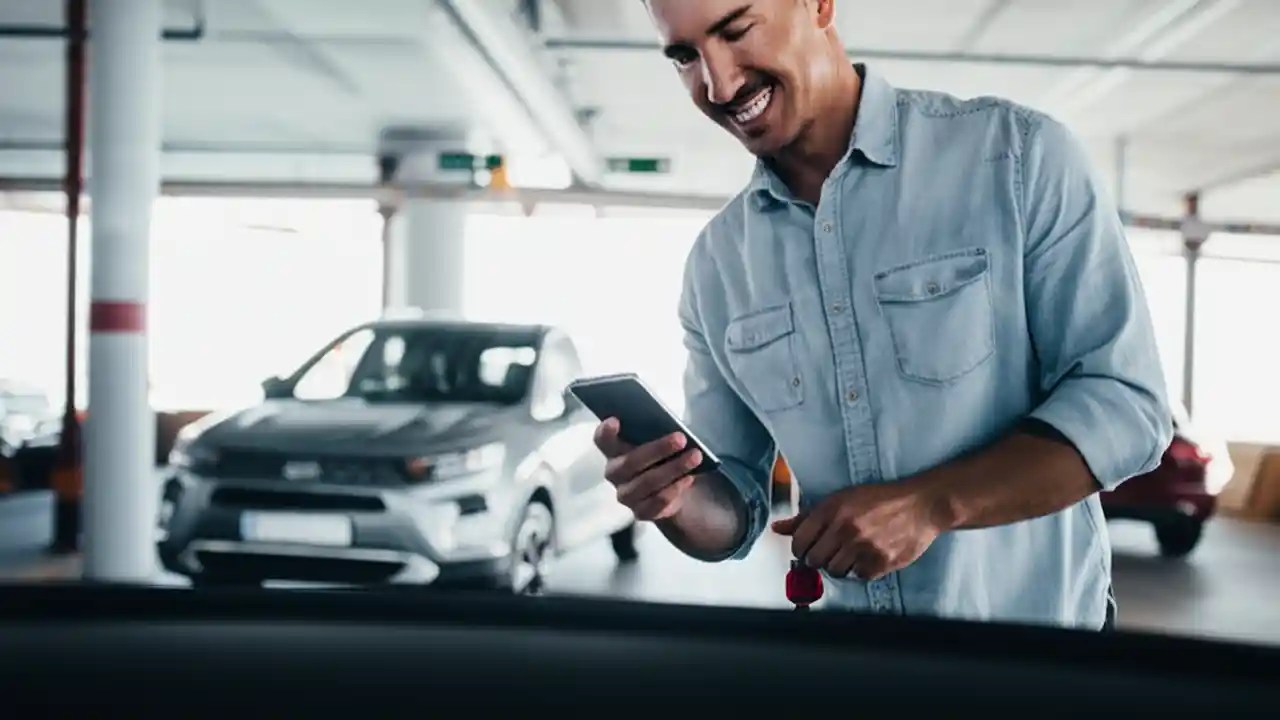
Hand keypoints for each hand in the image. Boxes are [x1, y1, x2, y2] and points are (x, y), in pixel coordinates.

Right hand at [594, 417, 703, 521]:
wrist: (678, 488)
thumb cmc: (665, 456)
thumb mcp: (661, 440)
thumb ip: (658, 432)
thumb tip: (672, 428)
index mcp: (614, 449)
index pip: (602, 440)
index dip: (606, 432)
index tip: (615, 421)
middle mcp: (615, 473)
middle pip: (630, 462)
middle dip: (658, 449)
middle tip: (681, 439)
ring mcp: (626, 495)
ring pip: (646, 482)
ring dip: (673, 469)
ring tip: (695, 457)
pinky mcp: (641, 512)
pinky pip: (655, 504)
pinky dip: (674, 490)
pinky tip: (688, 479)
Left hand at [771, 480, 945, 580]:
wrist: (921, 504)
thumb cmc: (879, 499)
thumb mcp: (840, 499)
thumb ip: (806, 516)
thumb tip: (778, 528)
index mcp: (831, 509)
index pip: (798, 542)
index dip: (801, 548)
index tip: (808, 548)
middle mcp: (845, 528)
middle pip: (814, 560)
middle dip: (818, 558)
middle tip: (831, 550)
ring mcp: (863, 547)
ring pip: (834, 571)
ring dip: (839, 565)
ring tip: (851, 551)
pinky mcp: (880, 562)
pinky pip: (857, 577)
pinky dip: (860, 570)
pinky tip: (867, 555)